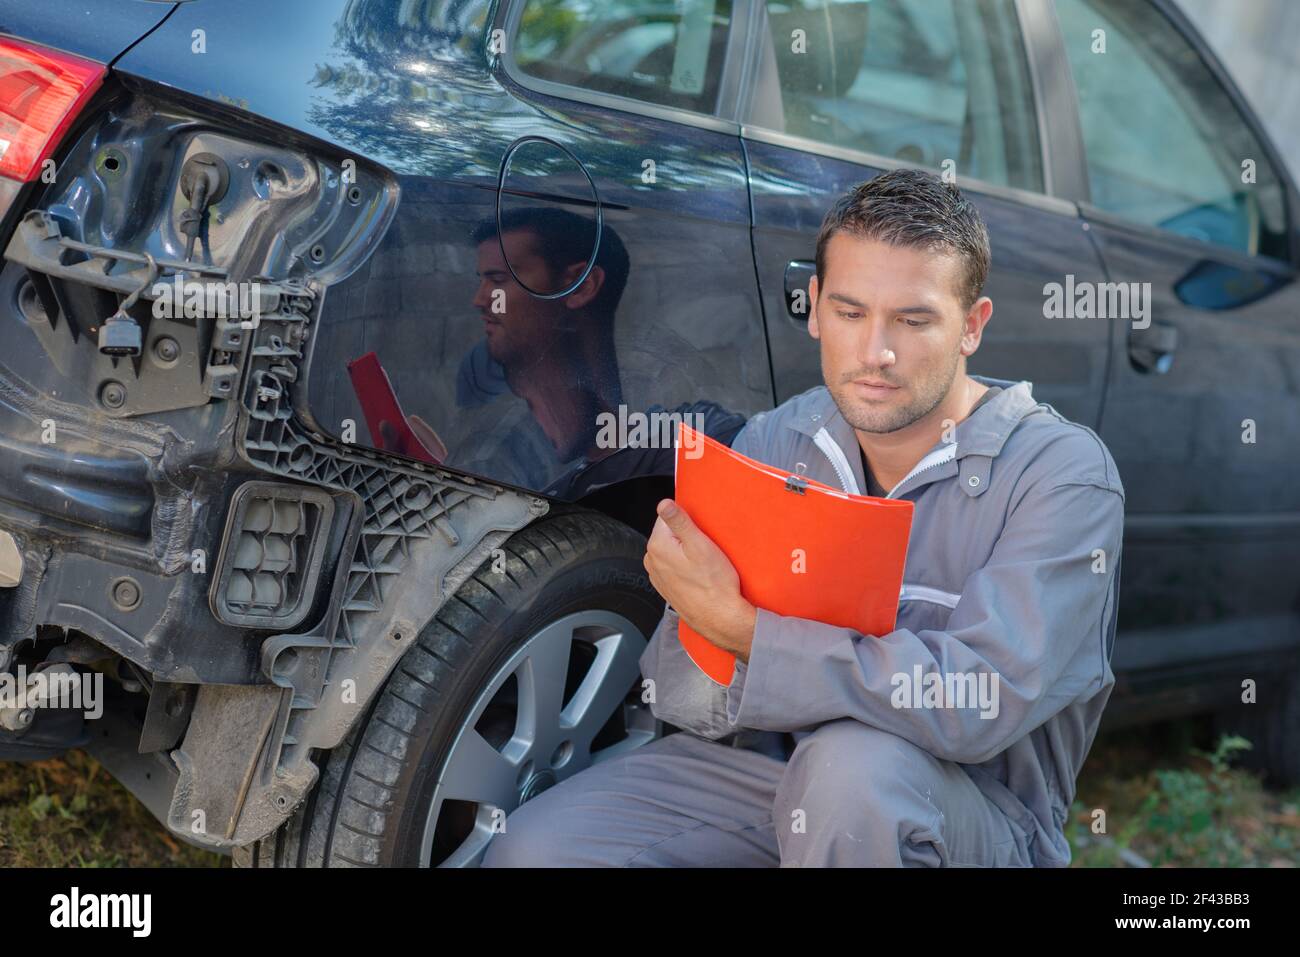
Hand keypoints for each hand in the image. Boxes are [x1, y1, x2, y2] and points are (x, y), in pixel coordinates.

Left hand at [643, 499, 757, 660]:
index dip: (687, 521)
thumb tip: (664, 503)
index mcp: (657, 545)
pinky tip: (699, 574)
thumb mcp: (700, 545)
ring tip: (704, 563)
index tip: (700, 533)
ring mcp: (657, 575)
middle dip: (686, 537)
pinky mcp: (666, 586)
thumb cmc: (714, 584)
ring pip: (672, 550)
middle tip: (705, 549)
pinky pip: (674, 566)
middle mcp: (652, 560)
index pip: (667, 517)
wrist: (719, 617)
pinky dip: (685, 566)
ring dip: (686, 552)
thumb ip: (679, 521)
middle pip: (669, 533)